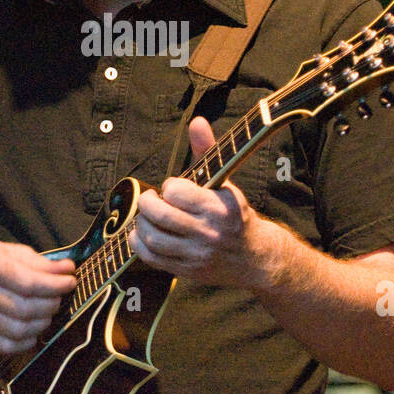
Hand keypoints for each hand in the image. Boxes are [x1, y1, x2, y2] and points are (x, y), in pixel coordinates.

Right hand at [0, 239, 76, 355]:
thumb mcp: (6, 251)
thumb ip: (38, 261)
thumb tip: (67, 268)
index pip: (28, 282)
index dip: (55, 285)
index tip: (70, 281)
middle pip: (26, 308)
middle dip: (52, 303)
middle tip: (60, 296)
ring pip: (19, 329)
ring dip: (43, 322)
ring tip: (48, 310)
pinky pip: (7, 346)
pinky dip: (27, 342)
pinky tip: (34, 330)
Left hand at [131, 116, 276, 287]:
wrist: (253, 256)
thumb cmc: (233, 214)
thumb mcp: (224, 182)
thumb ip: (207, 150)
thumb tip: (196, 120)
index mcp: (218, 207)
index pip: (176, 192)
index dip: (169, 187)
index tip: (173, 189)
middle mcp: (208, 232)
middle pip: (159, 216)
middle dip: (146, 204)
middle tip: (150, 200)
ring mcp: (197, 255)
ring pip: (153, 239)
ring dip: (140, 224)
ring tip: (146, 217)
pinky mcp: (188, 272)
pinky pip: (153, 260)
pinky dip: (139, 246)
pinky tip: (142, 236)